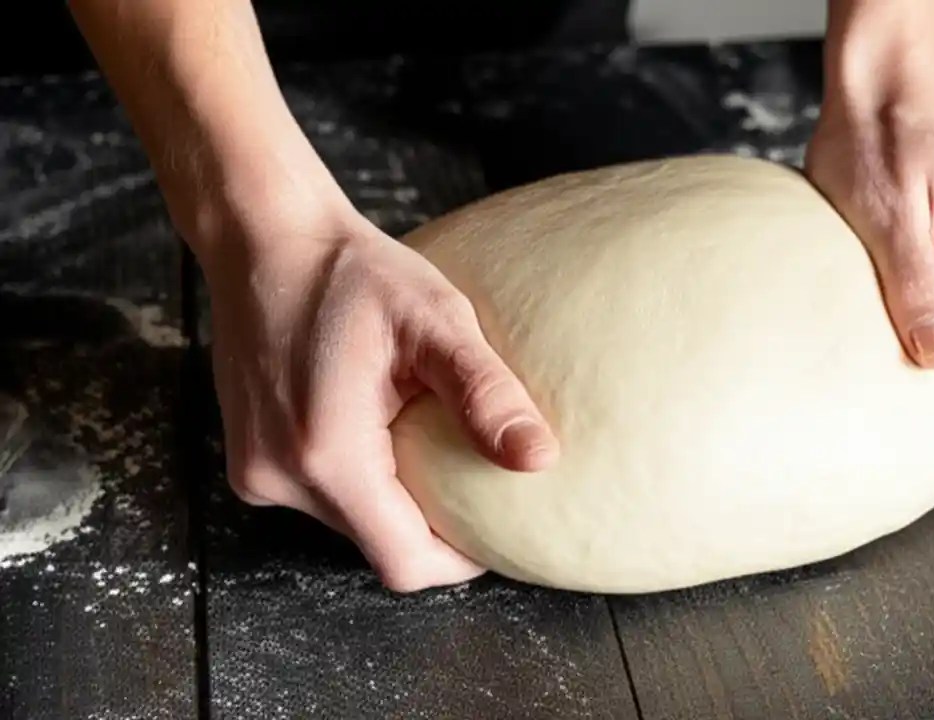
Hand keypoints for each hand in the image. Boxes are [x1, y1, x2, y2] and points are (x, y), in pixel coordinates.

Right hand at [200, 195, 559, 591]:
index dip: (460, 560)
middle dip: (431, 522)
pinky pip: (321, 495)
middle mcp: (279, 478)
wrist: (266, 237)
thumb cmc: (355, 273)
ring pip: (351, 522)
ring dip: (395, 495)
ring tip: (425, 438)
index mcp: (328, 455)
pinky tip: (383, 425)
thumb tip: (540, 459)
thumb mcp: (435, 321)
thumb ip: (486, 393)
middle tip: (472, 473)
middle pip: (379, 543)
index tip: (497, 525)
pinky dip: (360, 476)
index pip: (405, 563)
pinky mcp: (249, 460)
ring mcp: (256, 473)